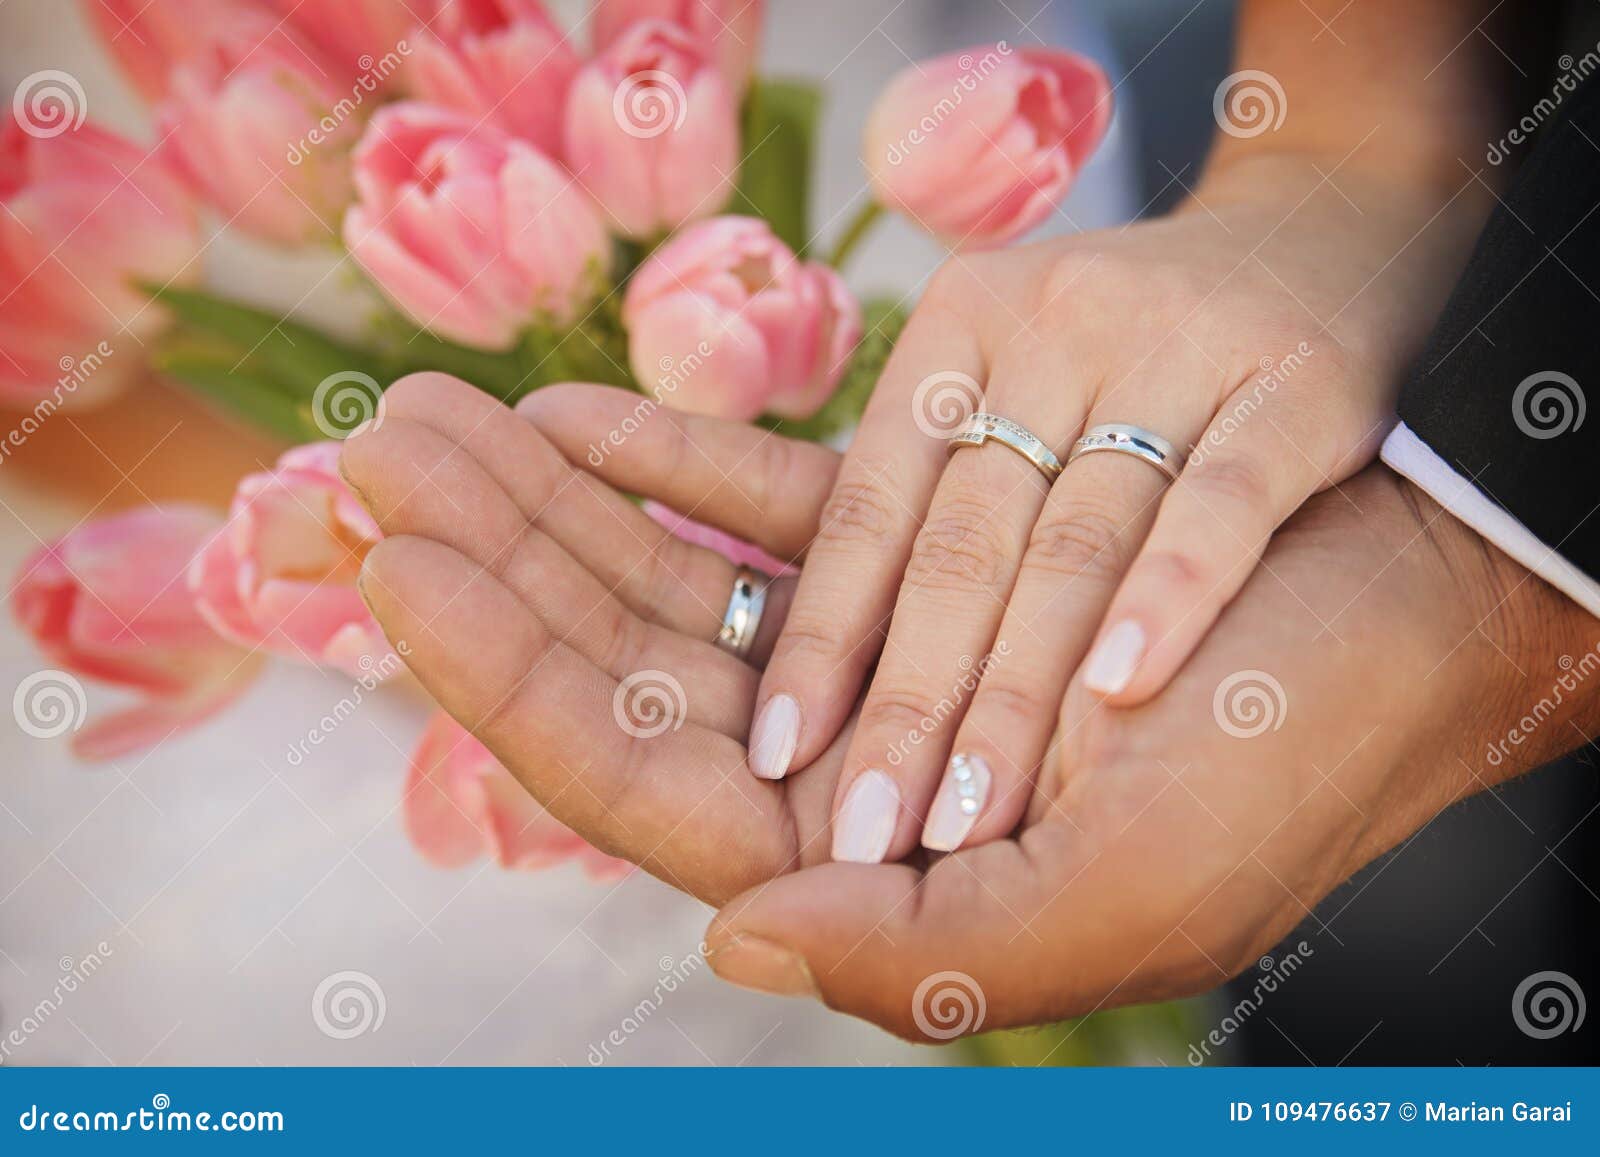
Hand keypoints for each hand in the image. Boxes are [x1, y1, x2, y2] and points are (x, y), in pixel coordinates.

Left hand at [346, 376, 1599, 1039]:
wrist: (1417, 617)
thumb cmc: (1303, 757)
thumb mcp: (1140, 883)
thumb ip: (934, 946)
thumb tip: (728, 930)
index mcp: (874, 864)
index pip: (637, 779)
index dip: (507, 675)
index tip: (400, 567)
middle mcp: (841, 763)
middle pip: (621, 664)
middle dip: (496, 561)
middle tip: (372, 459)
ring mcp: (866, 658)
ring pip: (670, 581)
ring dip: (554, 500)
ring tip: (431, 416)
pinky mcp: (911, 564)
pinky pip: (761, 514)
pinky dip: (674, 464)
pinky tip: (578, 415)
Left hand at [731, 153, 1491, 861]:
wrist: (1334, 222)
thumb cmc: (1141, 351)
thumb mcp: (1016, 378)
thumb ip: (939, 493)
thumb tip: (828, 674)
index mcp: (958, 332)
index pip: (866, 508)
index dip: (821, 640)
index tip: (775, 758)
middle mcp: (1050, 328)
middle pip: (962, 545)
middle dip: (907, 702)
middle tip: (863, 831)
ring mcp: (1176, 346)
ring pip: (1074, 541)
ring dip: (1016, 690)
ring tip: (967, 816)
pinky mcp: (1296, 377)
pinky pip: (1223, 500)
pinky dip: (1171, 593)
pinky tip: (1122, 690)